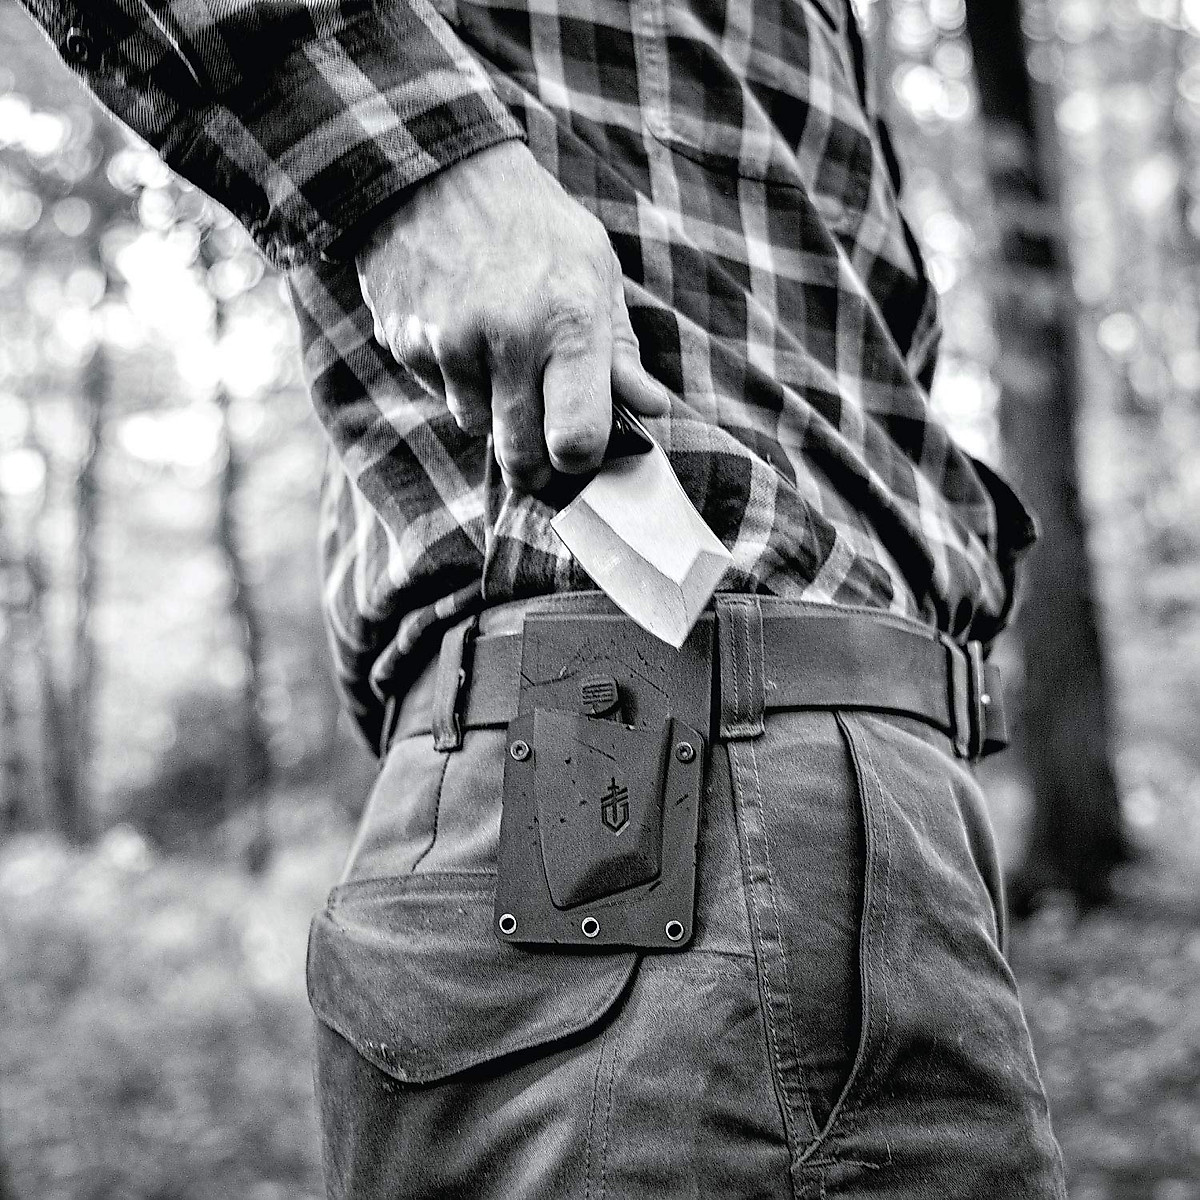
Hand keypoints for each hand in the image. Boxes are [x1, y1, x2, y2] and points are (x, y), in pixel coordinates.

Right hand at [355, 141, 669, 492]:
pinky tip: (460, 331)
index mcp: (568, 323)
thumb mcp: (593, 268)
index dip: (580, 458)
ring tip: (499, 354)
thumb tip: (650, 409)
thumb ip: (619, 348)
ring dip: (492, 411)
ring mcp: (450, 345)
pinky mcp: (407, 345)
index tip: (580, 448)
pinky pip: (440, 393)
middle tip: (543, 445)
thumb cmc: (532, 222)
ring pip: (477, 426)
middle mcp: (508, 340)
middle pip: (521, 456)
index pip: (575, 440)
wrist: (432, 168)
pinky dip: (454, 379)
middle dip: (536, 461)